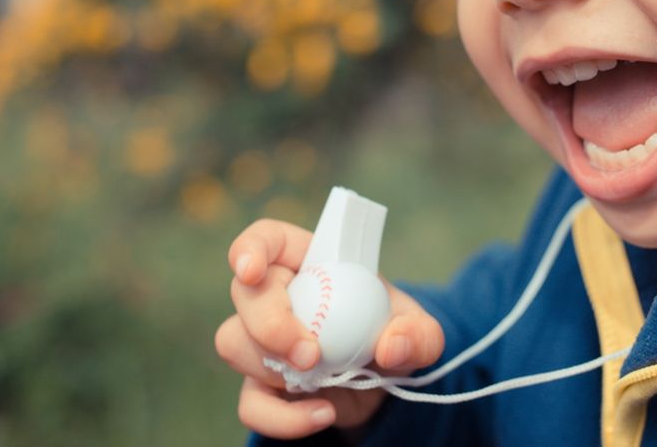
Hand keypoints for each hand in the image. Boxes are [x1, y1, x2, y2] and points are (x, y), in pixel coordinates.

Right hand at [215, 218, 445, 439]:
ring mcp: (262, 342)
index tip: (251, 270)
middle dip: (269, 323)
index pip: (267, 239)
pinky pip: (251, 403)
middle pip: (245, 294)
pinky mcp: (262, 386)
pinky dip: (283, 417)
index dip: (250, 248)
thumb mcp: (420, 331)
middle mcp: (278, 296)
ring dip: (271, 367)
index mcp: (310, 263)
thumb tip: (392, 345)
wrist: (386, 385)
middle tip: (310, 353)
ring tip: (324, 381)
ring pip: (235, 344)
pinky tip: (323, 414)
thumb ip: (418, 333)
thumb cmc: (394, 335)